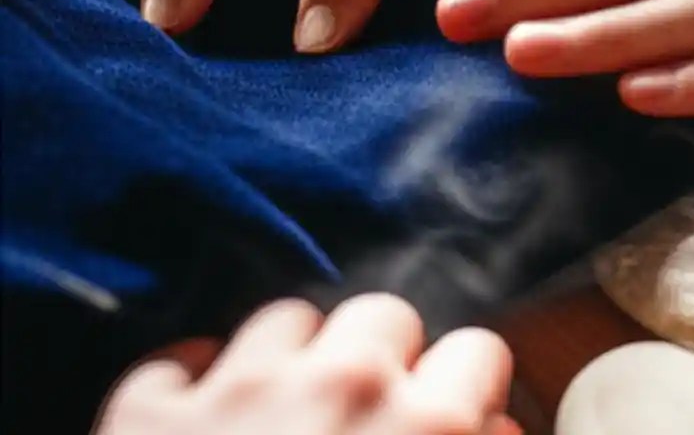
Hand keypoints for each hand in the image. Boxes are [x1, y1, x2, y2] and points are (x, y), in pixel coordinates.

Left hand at [94, 294, 519, 433]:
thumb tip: (496, 427)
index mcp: (428, 424)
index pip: (479, 353)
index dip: (467, 390)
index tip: (453, 417)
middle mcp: (343, 386)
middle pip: (385, 315)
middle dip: (384, 359)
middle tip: (371, 415)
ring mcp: (242, 394)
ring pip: (288, 319)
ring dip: (295, 360)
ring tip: (290, 409)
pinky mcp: (150, 418)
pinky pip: (177, 363)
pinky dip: (192, 384)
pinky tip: (203, 414)